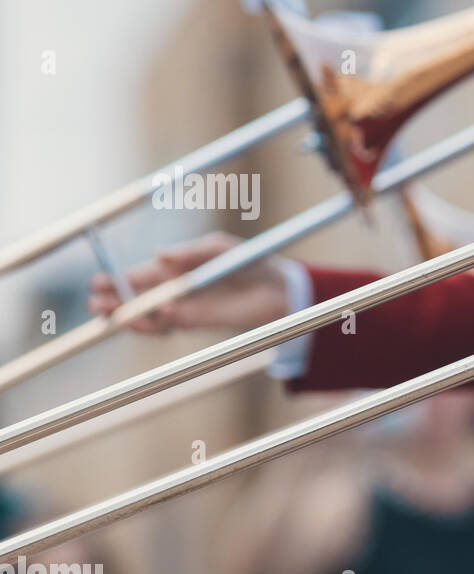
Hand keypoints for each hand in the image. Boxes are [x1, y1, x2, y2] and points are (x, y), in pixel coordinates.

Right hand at [86, 231, 290, 333]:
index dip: (118, 280)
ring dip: (128, 317)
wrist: (278, 289)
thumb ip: (191, 252)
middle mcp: (175, 288)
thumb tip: (161, 255)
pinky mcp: (196, 322)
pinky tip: (140, 323)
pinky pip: (167, 326)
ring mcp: (183, 306)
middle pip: (136, 297)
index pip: (140, 275)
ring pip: (147, 314)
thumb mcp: (219, 248)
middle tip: (95, 305)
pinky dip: (151, 326)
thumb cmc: (250, 261)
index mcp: (176, 267)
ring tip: (111, 317)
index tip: (98, 284)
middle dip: (114, 301)